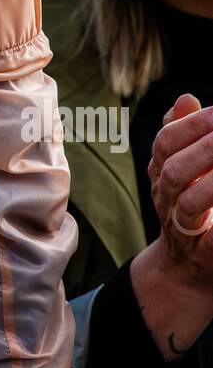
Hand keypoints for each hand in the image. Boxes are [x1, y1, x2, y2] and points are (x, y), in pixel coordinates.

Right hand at [148, 94, 212, 291]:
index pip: (165, 143)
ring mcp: (182, 230)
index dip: (189, 126)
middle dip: (204, 150)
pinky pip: (211, 242)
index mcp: (161, 174)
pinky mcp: (205, 256)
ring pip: (190, 205)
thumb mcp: (183, 167)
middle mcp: (166, 200)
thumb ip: (182, 133)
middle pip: (174, 171)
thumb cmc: (192, 207)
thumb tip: (186, 98)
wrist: (187, 269)